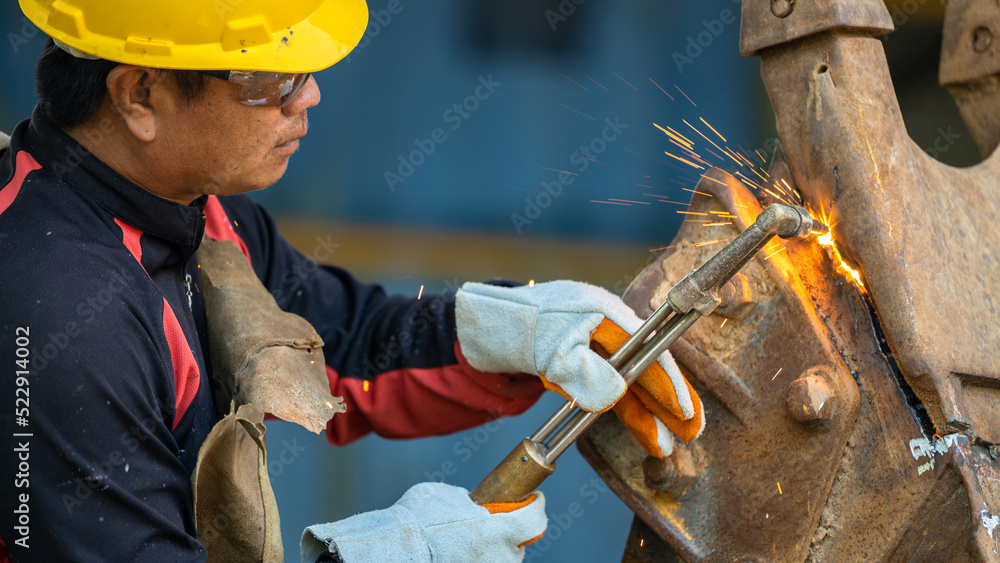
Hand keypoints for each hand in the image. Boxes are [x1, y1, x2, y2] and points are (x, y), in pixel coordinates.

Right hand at [301, 482, 545, 561]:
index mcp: (501, 532)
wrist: (394, 551)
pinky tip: (458, 554)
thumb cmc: (418, 521)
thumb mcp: (448, 495)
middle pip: (519, 543)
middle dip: (508, 531)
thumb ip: (470, 500)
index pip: (536, 519)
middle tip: (491, 520)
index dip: (535, 505)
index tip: (533, 498)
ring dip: (492, 550)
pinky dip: (477, 560)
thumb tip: (473, 503)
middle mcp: (501, 558)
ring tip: (468, 541)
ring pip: (501, 559)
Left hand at [455, 280, 703, 455]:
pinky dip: (625, 410)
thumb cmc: (513, 328)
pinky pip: (610, 388)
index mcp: (604, 312)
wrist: (478, 329)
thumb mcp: (549, 352)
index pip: (648, 350)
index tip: (685, 412)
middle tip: (691, 433)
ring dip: (648, 413)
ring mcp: (595, 344)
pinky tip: (643, 431)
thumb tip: (619, 393)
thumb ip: (584, 373)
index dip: (669, 383)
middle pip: (645, 367)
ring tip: (667, 444)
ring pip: (629, 382)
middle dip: (667, 402)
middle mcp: (607, 326)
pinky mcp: (581, 362)